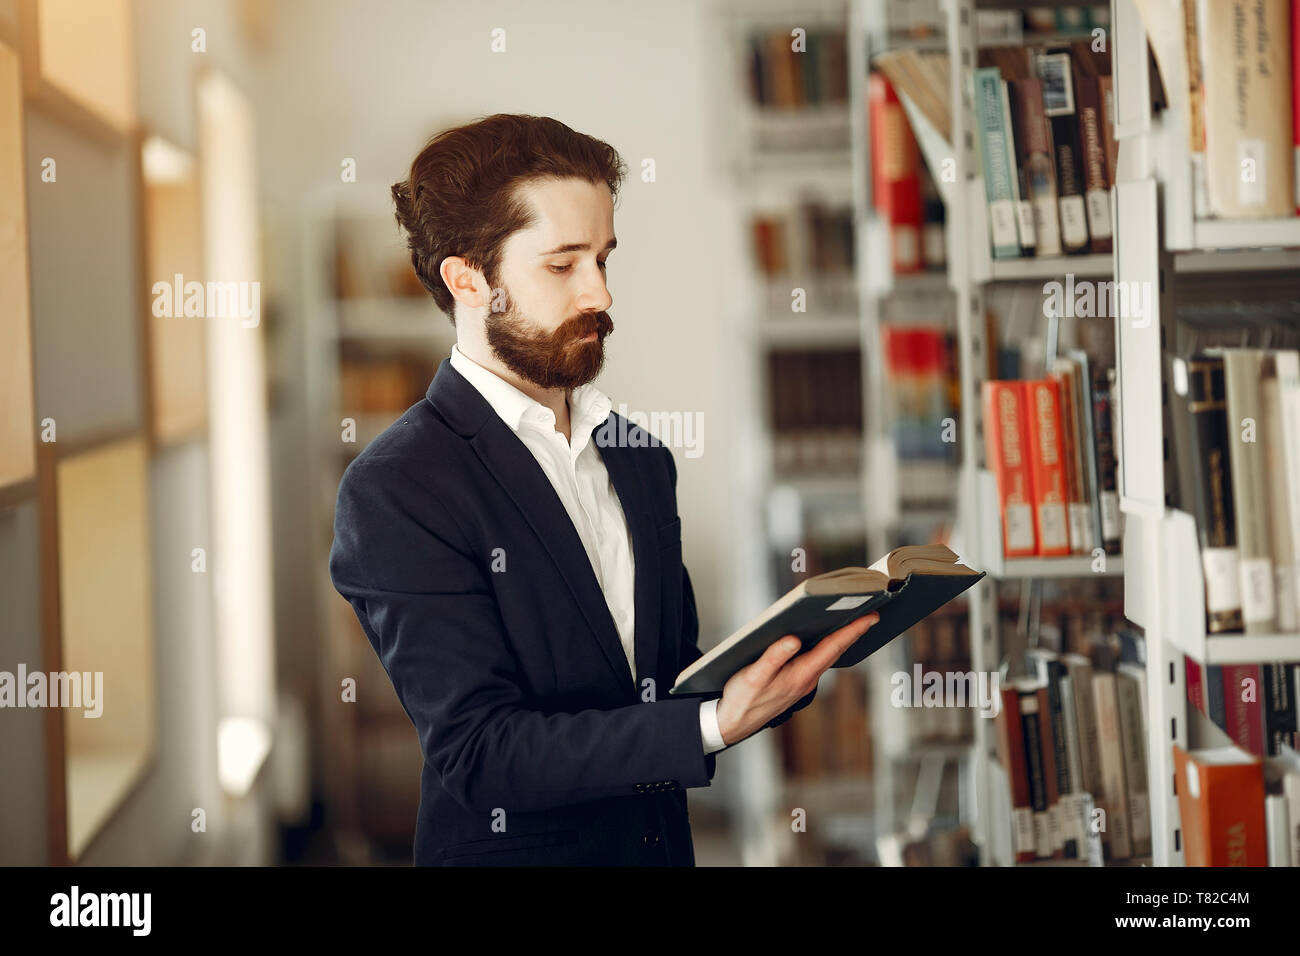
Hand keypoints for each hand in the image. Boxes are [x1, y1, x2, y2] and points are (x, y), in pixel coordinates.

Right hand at [714, 612, 878, 746]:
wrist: (734, 724)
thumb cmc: (742, 699)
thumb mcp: (753, 676)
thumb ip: (773, 657)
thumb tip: (793, 640)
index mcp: (799, 675)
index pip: (832, 648)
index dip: (852, 631)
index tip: (871, 617)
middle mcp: (806, 679)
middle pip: (835, 651)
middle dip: (854, 631)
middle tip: (872, 612)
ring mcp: (802, 682)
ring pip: (826, 656)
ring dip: (841, 639)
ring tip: (853, 620)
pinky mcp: (795, 683)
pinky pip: (816, 661)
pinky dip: (825, 647)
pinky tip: (824, 638)